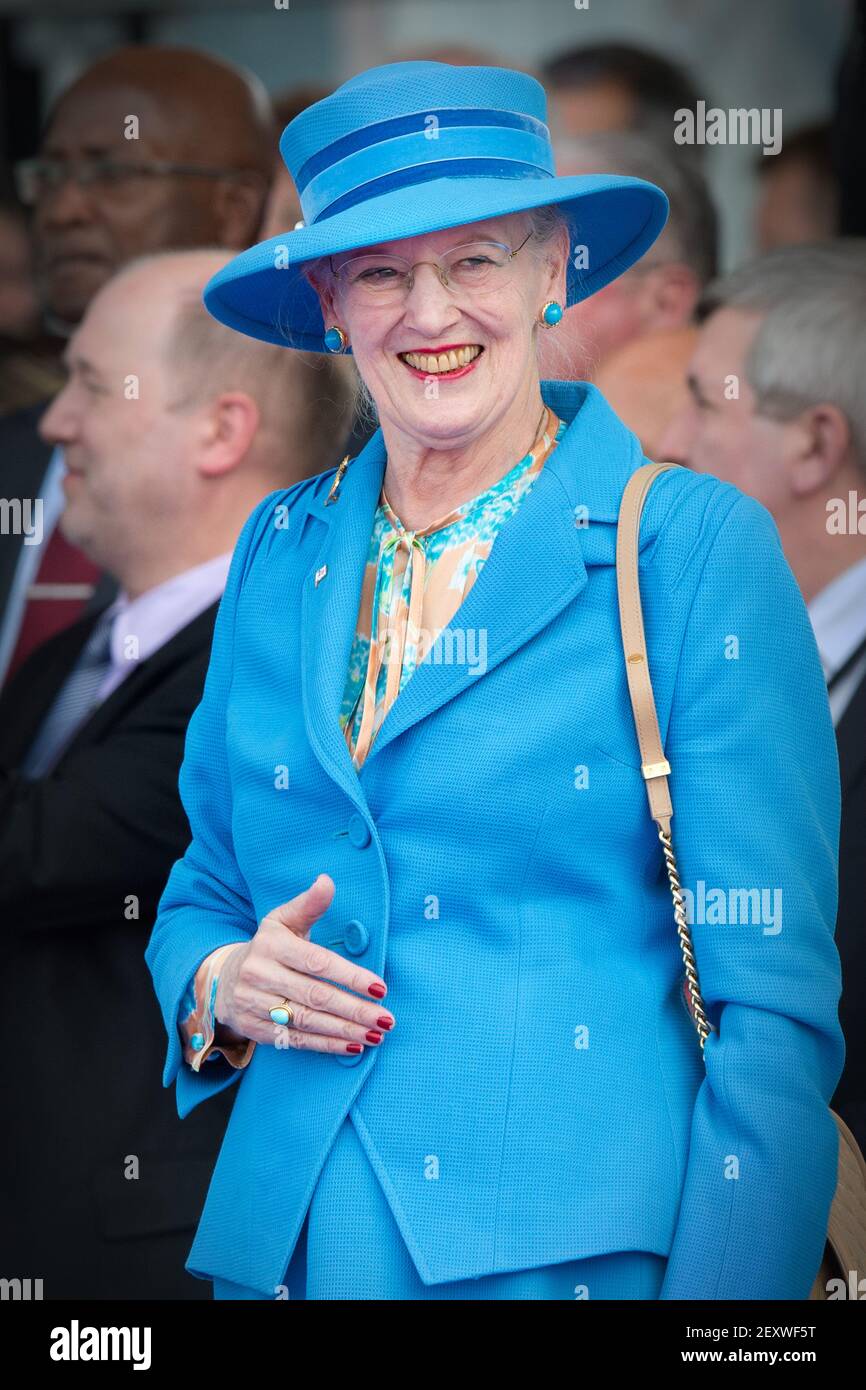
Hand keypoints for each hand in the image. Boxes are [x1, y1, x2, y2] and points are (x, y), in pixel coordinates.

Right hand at [213, 874, 393, 1053]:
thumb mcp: (283, 920)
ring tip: (375, 1033)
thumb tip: (327, 881)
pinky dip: (326, 1045)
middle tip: (386, 1018)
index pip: (317, 963)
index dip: (350, 977)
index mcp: (272, 945)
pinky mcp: (256, 1029)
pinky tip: (352, 1045)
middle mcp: (260, 975)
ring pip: (307, 1021)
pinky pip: (296, 1040)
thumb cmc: (268, 947)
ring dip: (345, 1030)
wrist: (223, 979)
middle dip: (355, 1009)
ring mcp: (255, 1004)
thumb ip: (309, 904)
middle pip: (316, 996)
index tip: (380, 988)